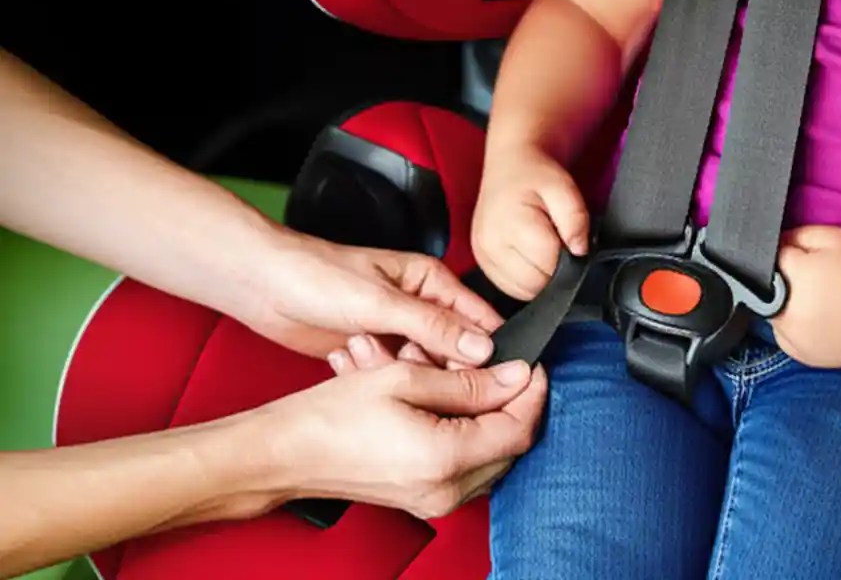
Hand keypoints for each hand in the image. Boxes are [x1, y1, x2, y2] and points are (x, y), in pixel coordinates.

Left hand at [237, 230, 504, 365]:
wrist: (262, 285)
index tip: (488, 386)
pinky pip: (394, 376)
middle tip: (419, 381)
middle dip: (441, 370)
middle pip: (456, 352)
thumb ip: (433, 325)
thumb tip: (482, 349)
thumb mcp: (380, 302)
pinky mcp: (374, 353)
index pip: (480, 323)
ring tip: (372, 362)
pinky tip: (356, 368)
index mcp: (432, 283)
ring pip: (424, 368)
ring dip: (405, 374)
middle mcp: (421, 308)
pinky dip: (382, 379)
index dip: (487, 355)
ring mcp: (397, 332)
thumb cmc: (316, 275)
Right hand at [261, 352, 547, 519]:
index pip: (519, 427)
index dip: (531, 392)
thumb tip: (515, 376)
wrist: (284, 453)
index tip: (530, 364)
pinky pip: (465, 465)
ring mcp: (435, 501)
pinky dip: (463, 431)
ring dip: (485, 414)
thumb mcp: (405, 377)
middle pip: (510, 444)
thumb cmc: (330, 416)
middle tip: (497, 367)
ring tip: (458, 379)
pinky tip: (439, 402)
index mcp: (446, 459)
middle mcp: (446, 490)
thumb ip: (469, 381)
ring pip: (490, 454)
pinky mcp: (423, 500)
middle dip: (510, 401)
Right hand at [473, 145, 590, 299]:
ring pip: (523, 291)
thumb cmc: (536, 174)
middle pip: (535, 284)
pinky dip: (526, 280)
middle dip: (554, 270)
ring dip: (540, 278)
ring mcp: (482, 256)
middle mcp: (491, 245)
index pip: (550, 266)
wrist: (510, 164)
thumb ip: (575, 218)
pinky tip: (532, 257)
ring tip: (543, 247)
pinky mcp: (481, 262)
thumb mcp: (564, 187)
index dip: (569, 258)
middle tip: (558, 243)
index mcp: (511, 226)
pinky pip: (510, 288)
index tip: (570, 240)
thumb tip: (579, 250)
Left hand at [772, 225, 840, 367]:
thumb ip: (797, 236)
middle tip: (818, 279)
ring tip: (821, 300)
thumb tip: (775, 245)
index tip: (808, 256)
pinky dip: (797, 329)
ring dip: (787, 308)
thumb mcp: (834, 236)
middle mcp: (790, 314)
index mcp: (795, 279)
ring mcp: (797, 341)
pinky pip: (787, 340)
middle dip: (785, 283)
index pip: (771, 260)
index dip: (789, 254)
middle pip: (767, 293)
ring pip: (775, 318)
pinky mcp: (807, 357)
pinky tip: (822, 318)